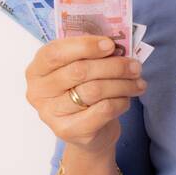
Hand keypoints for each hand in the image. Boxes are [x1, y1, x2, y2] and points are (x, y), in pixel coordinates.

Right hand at [24, 35, 146, 157]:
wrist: (87, 131)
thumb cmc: (82, 91)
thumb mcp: (81, 68)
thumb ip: (91, 54)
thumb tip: (117, 44)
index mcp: (36, 69)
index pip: (56, 52)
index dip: (84, 46)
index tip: (110, 44)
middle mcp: (38, 92)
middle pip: (79, 71)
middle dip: (113, 65)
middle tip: (135, 65)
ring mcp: (50, 114)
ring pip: (94, 90)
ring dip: (122, 84)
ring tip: (139, 81)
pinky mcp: (68, 131)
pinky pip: (103, 110)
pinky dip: (121, 101)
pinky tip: (128, 98)